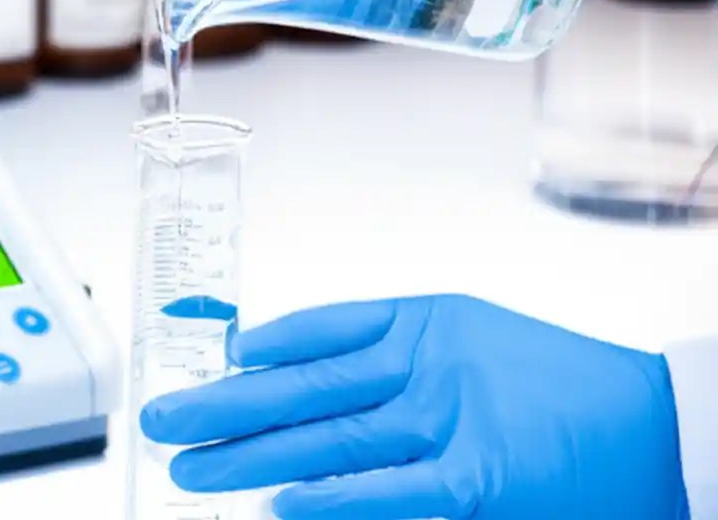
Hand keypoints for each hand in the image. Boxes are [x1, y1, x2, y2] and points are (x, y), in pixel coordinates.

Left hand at [140, 294, 690, 518]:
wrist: (657, 428)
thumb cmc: (559, 386)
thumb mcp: (472, 339)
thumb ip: (393, 350)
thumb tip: (296, 367)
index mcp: (427, 319)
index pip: (322, 328)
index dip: (259, 347)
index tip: (212, 360)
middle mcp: (430, 362)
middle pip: (305, 386)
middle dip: (225, 405)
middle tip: (164, 421)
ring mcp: (450, 421)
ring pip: (328, 439)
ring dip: (250, 456)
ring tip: (192, 468)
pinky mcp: (476, 483)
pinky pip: (384, 493)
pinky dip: (326, 499)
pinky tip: (274, 503)